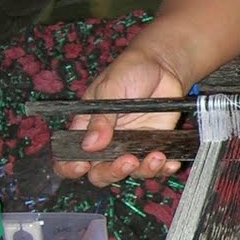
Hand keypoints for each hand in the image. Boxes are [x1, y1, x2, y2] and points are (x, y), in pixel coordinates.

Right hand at [54, 46, 187, 189]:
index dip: (70, 167)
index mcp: (87, 129)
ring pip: (131, 173)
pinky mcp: (154, 146)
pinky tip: (170, 162)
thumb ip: (101, 119)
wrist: (162, 66)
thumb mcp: (110, 89)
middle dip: (112, 172)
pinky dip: (163, 168)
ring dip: (143, 170)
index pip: (69, 157)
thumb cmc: (128, 72)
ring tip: (156, 156)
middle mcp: (107, 144)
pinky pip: (157, 166)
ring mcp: (131, 147)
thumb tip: (89, 145)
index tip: (81, 166)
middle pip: (101, 172)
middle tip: (128, 160)